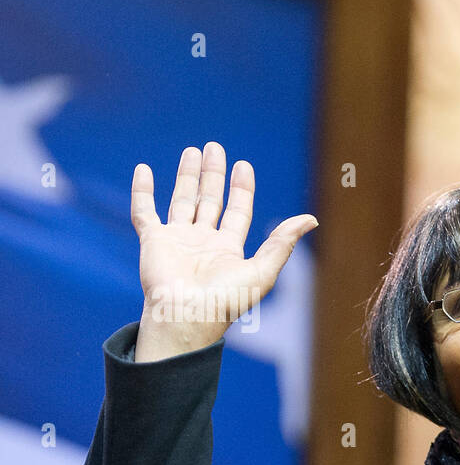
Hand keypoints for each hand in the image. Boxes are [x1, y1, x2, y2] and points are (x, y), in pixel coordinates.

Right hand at [132, 142, 316, 360]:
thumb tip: (312, 219)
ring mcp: (177, 240)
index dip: (241, 189)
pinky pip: (144, 211)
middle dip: (213, 174)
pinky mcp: (152, 241)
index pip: (237, 212)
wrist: (188, 316)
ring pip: (182, 200)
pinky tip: (144, 169)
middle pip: (210, 201)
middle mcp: (203, 242)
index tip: (243, 165)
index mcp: (229, 250)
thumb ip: (283, 243)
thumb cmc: (226, 300)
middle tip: (214, 148)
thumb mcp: (263, 270)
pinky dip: (142, 191)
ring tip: (192, 151)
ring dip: (187, 176)